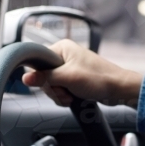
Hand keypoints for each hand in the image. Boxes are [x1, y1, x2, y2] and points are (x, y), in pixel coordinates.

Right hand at [22, 40, 143, 107]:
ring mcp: (69, 68)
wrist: (119, 90)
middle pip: (43, 76)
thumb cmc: (99, 79)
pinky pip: (60, 90)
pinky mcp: (73, 79)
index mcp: (62, 48)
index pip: (38, 62)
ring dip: (59, 95)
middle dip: (53, 89)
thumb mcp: (68, 78)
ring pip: (51, 85)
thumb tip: (25, 77)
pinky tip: (74, 98)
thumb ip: (45, 78)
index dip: (42, 76)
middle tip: (66, 92)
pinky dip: (65, 97)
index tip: (51, 84)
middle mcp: (64, 56)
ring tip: (72, 95)